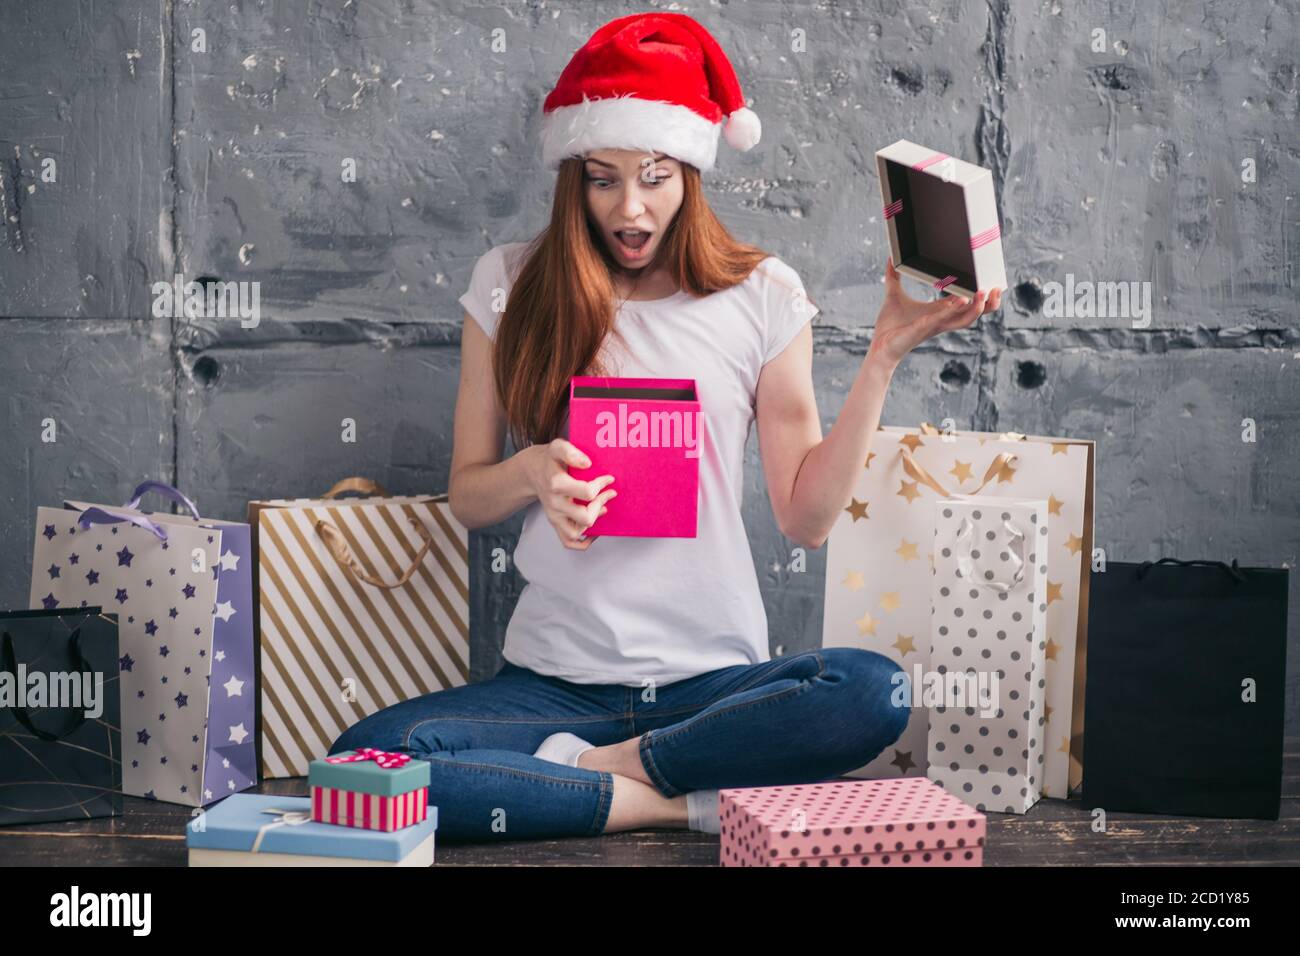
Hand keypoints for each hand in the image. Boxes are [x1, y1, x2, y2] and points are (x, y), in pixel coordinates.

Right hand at [523, 439, 616, 550]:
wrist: (532, 470)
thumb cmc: (549, 460)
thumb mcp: (557, 447)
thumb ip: (571, 452)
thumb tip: (587, 463)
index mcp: (556, 484)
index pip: (587, 492)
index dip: (601, 485)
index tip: (608, 479)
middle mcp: (554, 503)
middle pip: (584, 516)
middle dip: (600, 504)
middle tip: (608, 493)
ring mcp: (554, 515)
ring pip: (576, 533)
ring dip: (593, 522)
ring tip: (600, 508)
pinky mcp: (555, 523)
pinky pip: (568, 541)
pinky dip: (583, 542)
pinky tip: (593, 532)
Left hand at [868, 257, 1002, 369]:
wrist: (879, 346)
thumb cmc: (890, 325)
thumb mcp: (894, 294)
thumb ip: (894, 276)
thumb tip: (892, 258)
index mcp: (940, 312)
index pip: (968, 304)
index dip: (982, 296)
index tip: (992, 282)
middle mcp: (942, 320)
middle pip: (974, 314)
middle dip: (989, 304)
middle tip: (998, 289)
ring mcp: (934, 325)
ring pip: (965, 320)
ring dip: (976, 308)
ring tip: (984, 292)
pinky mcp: (922, 329)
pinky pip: (941, 319)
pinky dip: (951, 310)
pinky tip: (960, 299)